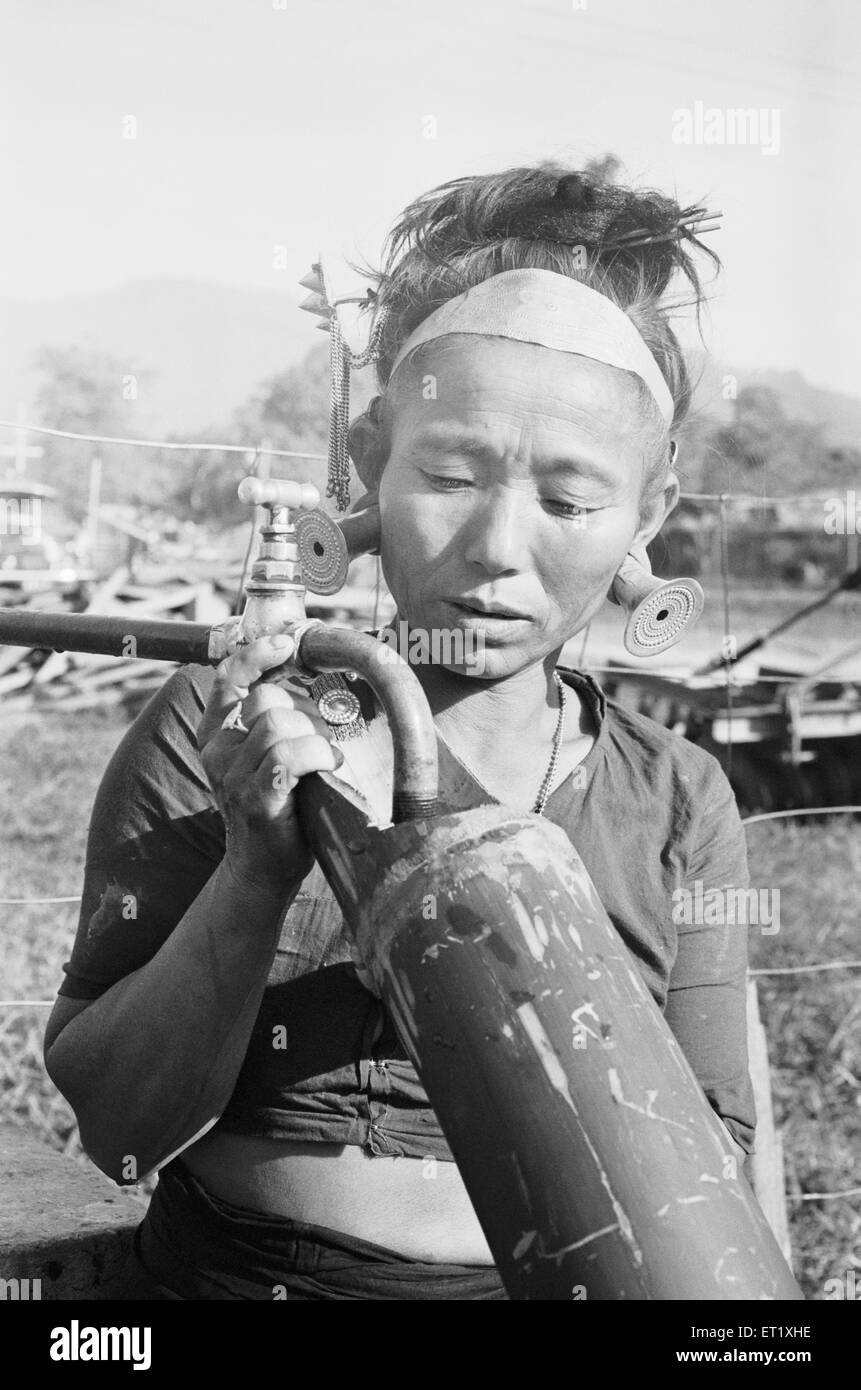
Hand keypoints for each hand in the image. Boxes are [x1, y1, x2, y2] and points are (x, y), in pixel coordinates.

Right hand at [197, 634, 342, 893]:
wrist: (263, 867)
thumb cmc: (276, 804)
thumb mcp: (264, 755)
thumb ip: (274, 719)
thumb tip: (313, 672)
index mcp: (216, 734)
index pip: (228, 677)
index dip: (256, 654)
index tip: (286, 643)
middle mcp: (218, 751)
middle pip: (265, 701)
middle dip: (303, 711)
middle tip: (321, 735)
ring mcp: (233, 777)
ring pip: (280, 727)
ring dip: (315, 738)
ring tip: (326, 759)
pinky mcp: (256, 799)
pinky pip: (288, 758)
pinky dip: (317, 756)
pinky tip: (330, 767)